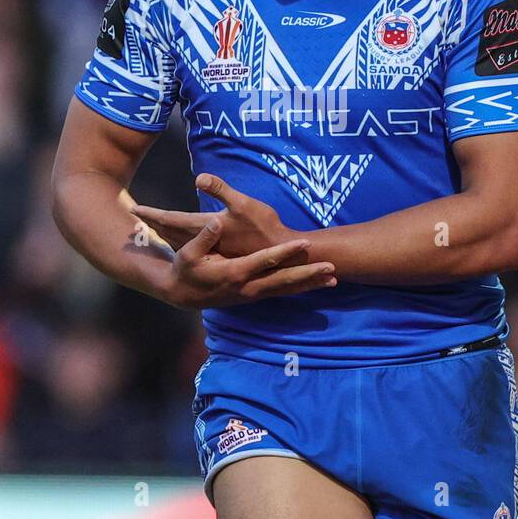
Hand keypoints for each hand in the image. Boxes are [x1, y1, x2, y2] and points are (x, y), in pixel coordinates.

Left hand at [131, 173, 295, 258]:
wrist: (280, 255)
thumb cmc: (263, 228)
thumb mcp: (244, 204)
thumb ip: (220, 190)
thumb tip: (198, 177)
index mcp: (206, 227)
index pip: (172, 220)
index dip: (153, 214)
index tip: (135, 210)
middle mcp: (204, 240)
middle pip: (170, 232)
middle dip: (153, 224)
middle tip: (135, 218)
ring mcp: (211, 249)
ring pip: (180, 241)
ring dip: (164, 234)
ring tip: (152, 228)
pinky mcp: (219, 253)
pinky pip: (191, 246)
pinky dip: (179, 242)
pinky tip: (178, 241)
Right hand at [157, 216, 335, 311]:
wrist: (183, 295)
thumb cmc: (187, 269)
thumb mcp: (189, 253)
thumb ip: (204, 237)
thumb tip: (216, 221)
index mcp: (234, 273)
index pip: (265, 261)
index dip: (286, 253)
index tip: (305, 244)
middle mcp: (248, 287)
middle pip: (283, 281)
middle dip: (308, 275)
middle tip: (331, 269)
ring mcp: (253, 294)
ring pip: (286, 290)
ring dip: (310, 285)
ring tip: (334, 280)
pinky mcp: (255, 296)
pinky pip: (282, 293)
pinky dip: (300, 289)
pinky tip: (317, 285)